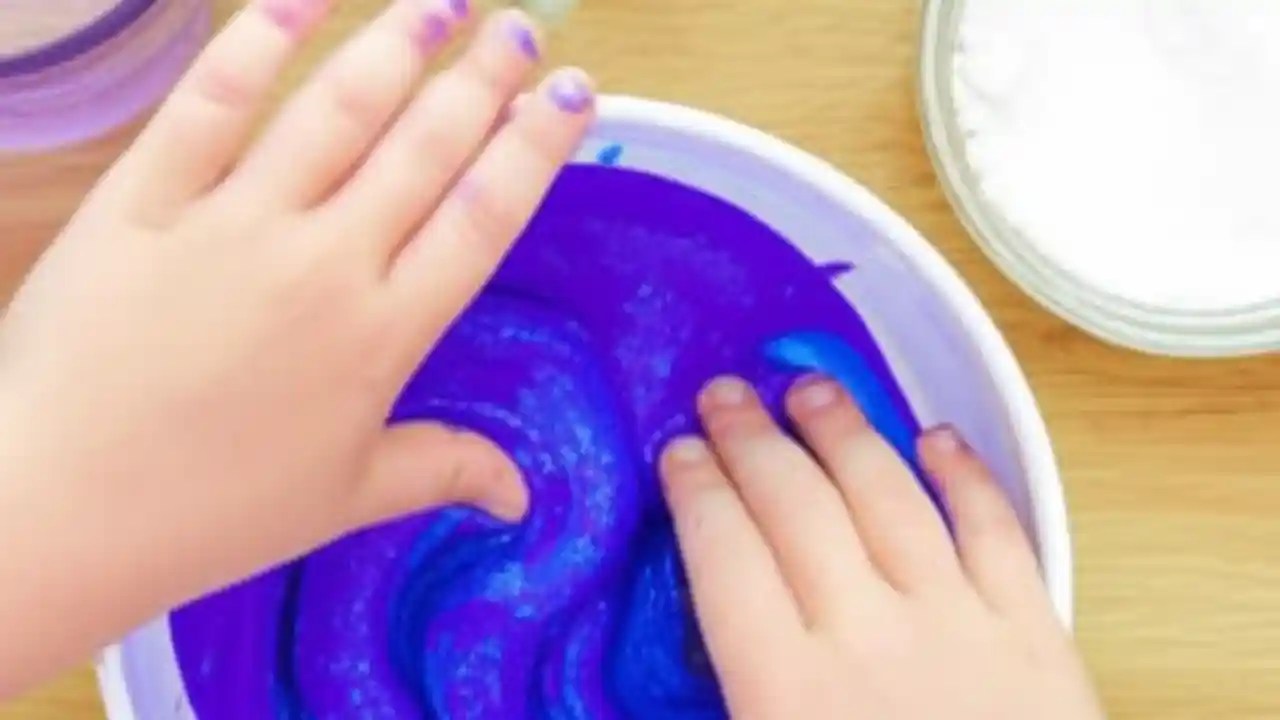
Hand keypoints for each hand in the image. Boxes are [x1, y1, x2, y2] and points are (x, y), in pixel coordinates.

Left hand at [0, 0, 592, 693]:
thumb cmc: (210, 515)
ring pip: (336, 111)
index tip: (574, 95)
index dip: (536, 147)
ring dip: (398, 47)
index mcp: (383, 334)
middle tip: (522, 30)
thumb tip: (522, 497)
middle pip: (424, 148)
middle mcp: (325, 262)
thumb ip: (442, 468)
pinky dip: (258, 42)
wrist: (55, 513)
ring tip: (442, 5)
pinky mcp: (145, 199)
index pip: (482, 217)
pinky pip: (211, 103)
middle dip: (484, 80)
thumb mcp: (344, 500)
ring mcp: (234, 222)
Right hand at [659, 376, 1103, 719]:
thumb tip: (670, 667)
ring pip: (888, 496)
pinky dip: (966, 476)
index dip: (698, 491)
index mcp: (788, 691)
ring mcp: (958, 625)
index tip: (680, 449)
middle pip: (797, 507)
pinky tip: (937, 438)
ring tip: (811, 390)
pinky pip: (997, 531)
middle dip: (753, 440)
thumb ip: (723, 707)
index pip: (726, 557)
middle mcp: (868, 638)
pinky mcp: (1035, 633)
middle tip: (725, 394)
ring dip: (844, 433)